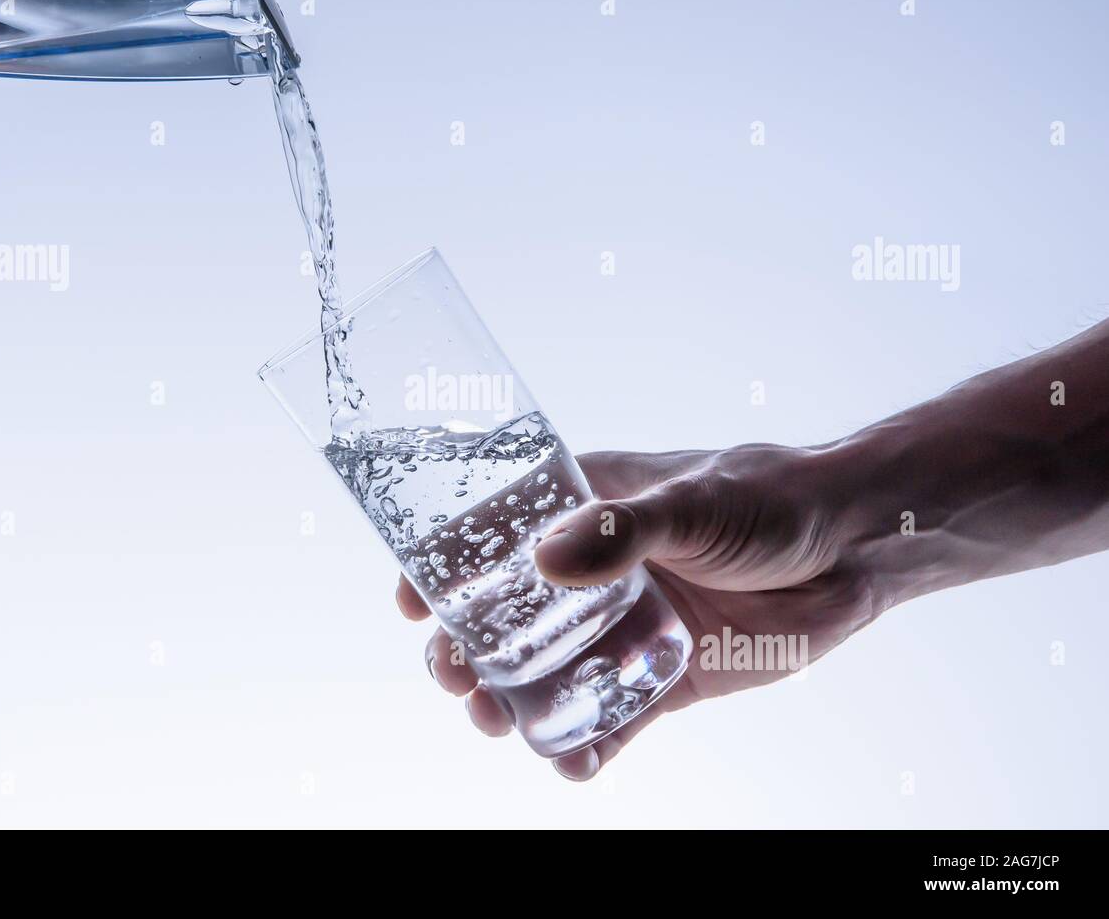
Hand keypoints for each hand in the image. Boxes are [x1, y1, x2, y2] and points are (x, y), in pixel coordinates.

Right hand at [394, 443, 888, 780]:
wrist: (854, 549)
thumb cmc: (771, 499)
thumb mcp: (693, 501)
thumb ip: (621, 532)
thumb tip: (543, 566)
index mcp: (587, 509)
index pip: (495, 533)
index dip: (442, 567)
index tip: (411, 601)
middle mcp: (594, 570)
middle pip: (507, 614)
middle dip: (465, 648)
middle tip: (453, 674)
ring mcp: (624, 626)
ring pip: (547, 672)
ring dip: (509, 700)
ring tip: (493, 721)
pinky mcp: (663, 677)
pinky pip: (611, 720)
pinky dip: (584, 747)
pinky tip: (568, 764)